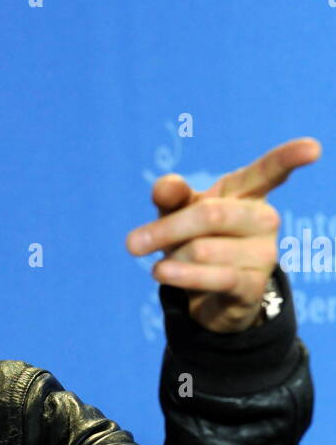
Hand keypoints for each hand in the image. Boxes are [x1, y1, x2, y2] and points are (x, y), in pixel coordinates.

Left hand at [125, 137, 322, 331]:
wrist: (207, 295)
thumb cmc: (192, 240)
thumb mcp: (176, 213)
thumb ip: (170, 196)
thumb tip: (165, 186)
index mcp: (248, 193)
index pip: (270, 171)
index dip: (289, 158)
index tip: (313, 148)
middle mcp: (264, 219)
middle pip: (209, 215)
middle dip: (166, 230)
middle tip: (131, 244)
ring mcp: (264, 253)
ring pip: (201, 250)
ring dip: (172, 258)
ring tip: (167, 264)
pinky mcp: (254, 286)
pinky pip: (213, 277)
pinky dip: (179, 276)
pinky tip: (161, 272)